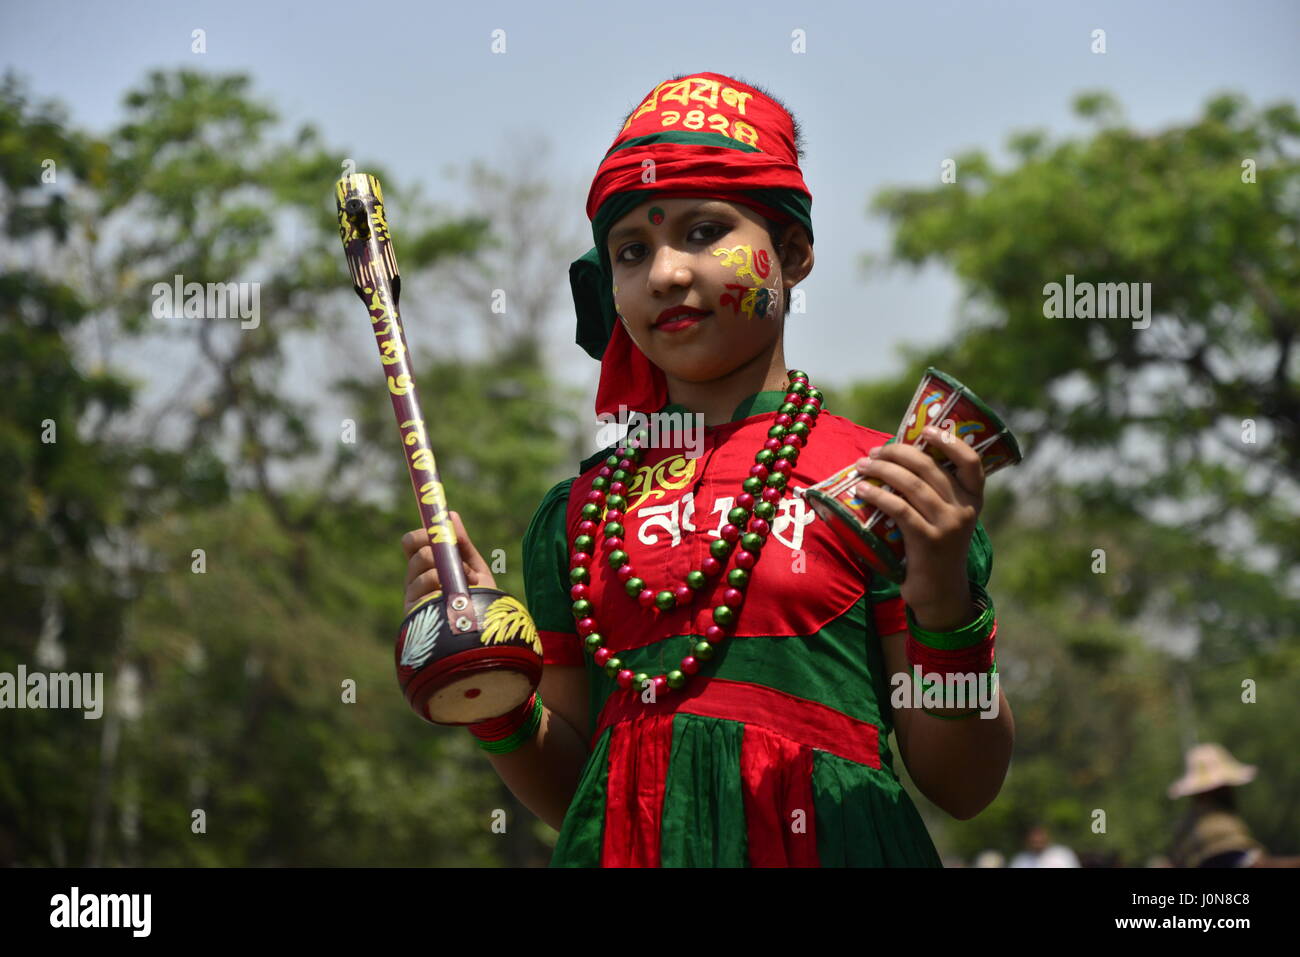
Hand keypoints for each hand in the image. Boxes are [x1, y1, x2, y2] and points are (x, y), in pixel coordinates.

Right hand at [401, 510, 497, 615]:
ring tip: (466, 584)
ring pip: (421, 568)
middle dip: (438, 550)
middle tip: (457, 561)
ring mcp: (414, 598)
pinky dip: (442, 587)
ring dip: (447, 570)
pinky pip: (424, 588)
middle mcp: (415, 582)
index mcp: (425, 569)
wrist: (487, 633)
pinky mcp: (415, 614)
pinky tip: (455, 598)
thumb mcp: (475, 568)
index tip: (436, 531)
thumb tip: (450, 515)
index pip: (410, 544)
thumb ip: (462, 544)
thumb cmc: (482, 601)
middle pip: (416, 552)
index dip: (420, 534)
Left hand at [854, 426, 985, 629]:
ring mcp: (949, 525)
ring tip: (862, 466)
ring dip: (883, 470)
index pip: (971, 461)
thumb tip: (897, 459)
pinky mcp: (929, 541)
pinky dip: (878, 496)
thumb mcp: (945, 518)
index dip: (949, 441)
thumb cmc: (935, 549)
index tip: (926, 430)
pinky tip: (861, 490)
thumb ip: (934, 493)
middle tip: (875, 452)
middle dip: (899, 453)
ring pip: (912, 485)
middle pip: (930, 467)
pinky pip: (900, 509)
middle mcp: (965, 509)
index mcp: (973, 498)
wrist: (940, 593)